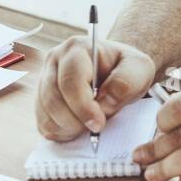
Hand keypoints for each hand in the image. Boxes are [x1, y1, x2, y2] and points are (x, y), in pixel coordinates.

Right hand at [35, 37, 155, 141]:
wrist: (119, 73)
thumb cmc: (127, 69)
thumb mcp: (139, 69)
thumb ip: (125, 83)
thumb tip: (103, 103)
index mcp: (77, 48)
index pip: (70, 80)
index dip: (82, 106)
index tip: (98, 124)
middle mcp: (54, 60)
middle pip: (52, 98)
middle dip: (75, 120)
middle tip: (96, 129)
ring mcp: (44, 80)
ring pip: (45, 113)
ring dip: (68, 127)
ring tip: (90, 126)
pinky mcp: (41, 99)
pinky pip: (43, 123)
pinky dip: (61, 132)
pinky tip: (79, 127)